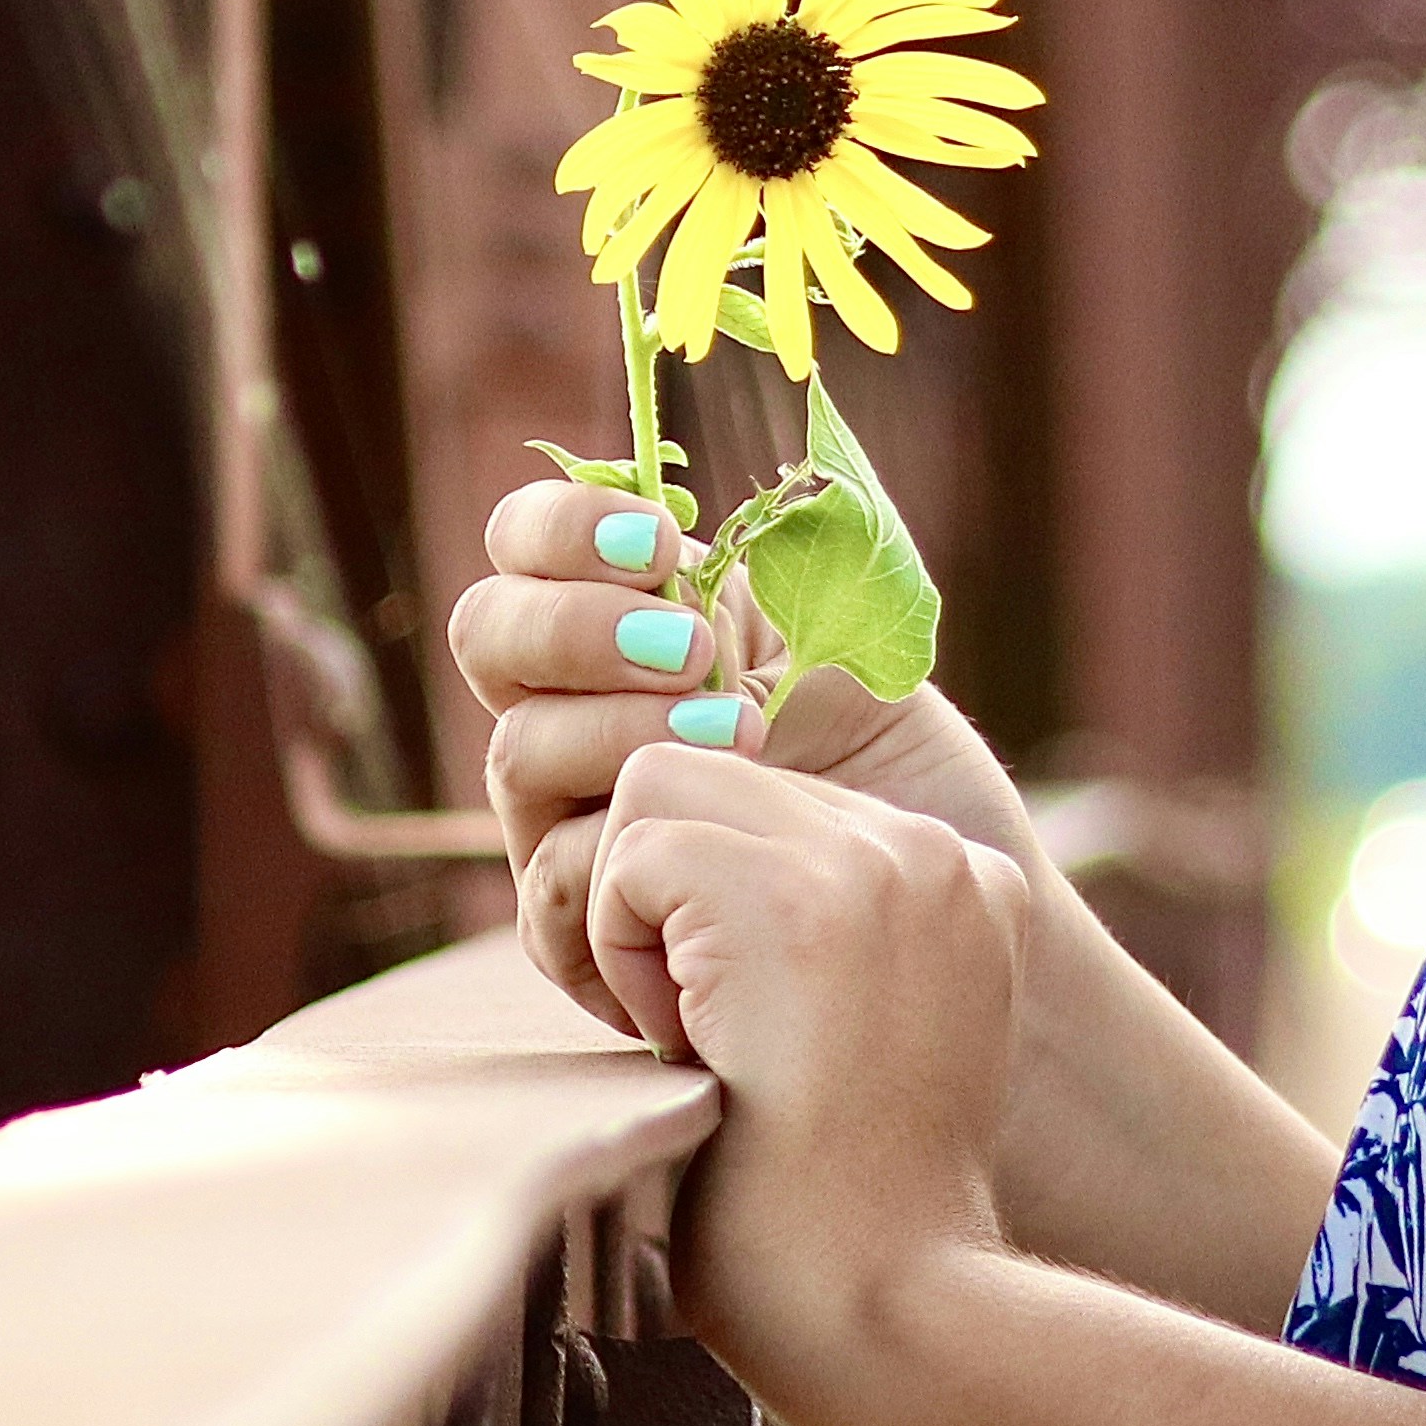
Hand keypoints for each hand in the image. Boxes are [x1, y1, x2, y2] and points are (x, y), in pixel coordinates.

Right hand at [453, 474, 1040, 1035]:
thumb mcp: (846, 624)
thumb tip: (676, 495)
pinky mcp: (585, 929)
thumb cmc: (893, 749)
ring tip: (739, 734)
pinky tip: (720, 834)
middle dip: (581, 626)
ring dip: (619, 729)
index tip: (665, 538)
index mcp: (625, 621)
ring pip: (517, 753)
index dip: (565, 527)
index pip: (525, 545)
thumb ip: (762, 554)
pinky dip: (628, 848)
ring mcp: (567, 819)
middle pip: (489, 636)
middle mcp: (574, 713)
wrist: (937, 887)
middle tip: (691, 646)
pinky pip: (555, 879)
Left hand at [580, 741, 1025, 1396]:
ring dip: (637, 907)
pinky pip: (631, 851)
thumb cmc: (849, 1207)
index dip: (720, 904)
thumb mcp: (879, 1033)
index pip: (784, 805)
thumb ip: (833, 937)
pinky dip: (617, 948)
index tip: (749, 1022)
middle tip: (700, 1024)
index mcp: (968, 879)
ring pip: (660, 783)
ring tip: (698, 1029)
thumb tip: (700, 878)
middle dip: (664, 885)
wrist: (882, 1297)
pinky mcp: (795, 900)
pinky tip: (688, 1041)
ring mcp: (874, 864)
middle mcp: (935, 848)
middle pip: (715, 770)